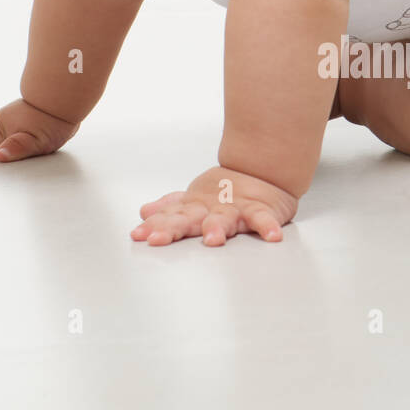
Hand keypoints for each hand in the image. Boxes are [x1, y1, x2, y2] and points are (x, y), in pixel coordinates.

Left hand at [131, 164, 298, 246]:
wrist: (261, 169)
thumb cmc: (226, 191)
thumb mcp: (195, 200)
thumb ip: (171, 208)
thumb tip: (144, 212)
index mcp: (195, 208)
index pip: (170, 217)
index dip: (154, 225)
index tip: (138, 235)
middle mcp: (211, 208)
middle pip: (188, 219)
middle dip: (171, 229)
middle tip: (156, 239)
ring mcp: (235, 208)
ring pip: (224, 219)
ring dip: (218, 228)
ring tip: (213, 240)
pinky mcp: (260, 209)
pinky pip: (264, 219)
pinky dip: (268, 226)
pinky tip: (272, 236)